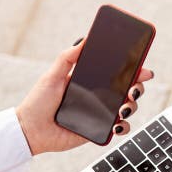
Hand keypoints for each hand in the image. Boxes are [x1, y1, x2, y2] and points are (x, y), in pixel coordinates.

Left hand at [15, 39, 153, 154]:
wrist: (30, 130)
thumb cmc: (38, 102)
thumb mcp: (52, 76)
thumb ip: (67, 58)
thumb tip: (84, 40)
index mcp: (91, 82)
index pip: (117, 73)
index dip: (132, 69)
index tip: (141, 67)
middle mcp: (99, 98)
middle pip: (128, 89)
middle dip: (138, 87)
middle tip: (133, 88)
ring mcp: (101, 115)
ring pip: (128, 108)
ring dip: (133, 106)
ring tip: (124, 107)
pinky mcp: (100, 131)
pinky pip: (120, 129)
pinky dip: (124, 127)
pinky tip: (117, 124)